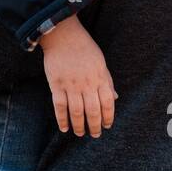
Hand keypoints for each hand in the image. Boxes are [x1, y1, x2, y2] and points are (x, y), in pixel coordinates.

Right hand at [40, 14, 116, 137]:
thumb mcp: (101, 62)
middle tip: (95, 135)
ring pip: (76, 112)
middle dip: (95, 126)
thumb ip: (107, 81)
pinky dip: (62, 119)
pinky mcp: (56, 84)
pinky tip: (64, 128)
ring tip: (80, 133)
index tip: (107, 125)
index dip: (108, 117)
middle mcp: (87, 83)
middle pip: (93, 111)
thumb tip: (115, 98)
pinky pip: (60, 106)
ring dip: (79, 126)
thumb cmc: (84, 48)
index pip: (108, 103)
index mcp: (100, 77)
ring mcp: (71, 85)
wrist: (63, 35)